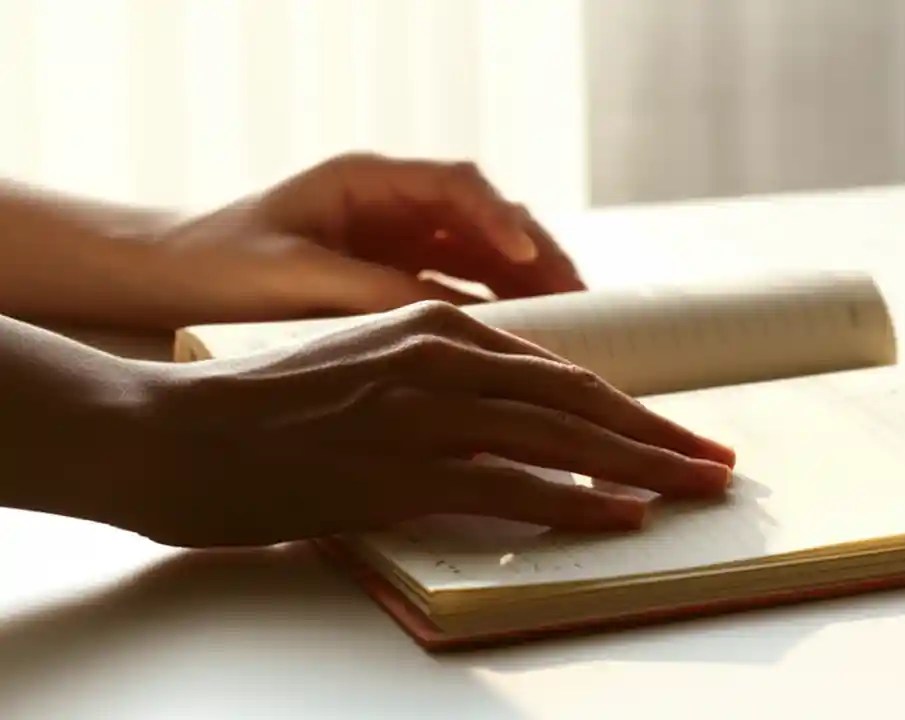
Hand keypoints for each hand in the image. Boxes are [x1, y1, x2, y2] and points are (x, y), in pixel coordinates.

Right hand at [116, 302, 735, 547]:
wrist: (176, 431)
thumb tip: (515, 419)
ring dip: (639, 467)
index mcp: (436, 325)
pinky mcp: (398, 470)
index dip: (629, 406)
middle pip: (579, 399)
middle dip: (658, 434)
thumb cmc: (270, 408)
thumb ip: (443, 381)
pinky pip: (511, 487)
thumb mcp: (369, 367)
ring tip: (696, 487)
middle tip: (716, 461)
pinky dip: (576, 503)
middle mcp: (440, 357)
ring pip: (560, 438)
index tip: (675, 432)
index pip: (561, 370)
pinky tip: (623, 515)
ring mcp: (422, 412)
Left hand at [150, 153, 584, 324]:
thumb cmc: (222, 264)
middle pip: (488, 219)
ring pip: (486, 254)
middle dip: (537, 254)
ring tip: (575, 321)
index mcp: (368, 181)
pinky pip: (465, 286)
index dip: (499, 219)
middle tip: (581, 296)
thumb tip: (457, 322)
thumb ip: (377, 293)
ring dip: (530, 283)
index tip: (528, 256)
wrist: (171, 279)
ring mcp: (401, 239)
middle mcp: (395, 204)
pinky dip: (499, 308)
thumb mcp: (300, 278)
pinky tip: (528, 336)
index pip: (457, 185)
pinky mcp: (398, 276)